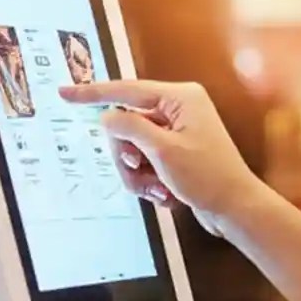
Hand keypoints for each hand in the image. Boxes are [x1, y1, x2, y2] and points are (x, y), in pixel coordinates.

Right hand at [60, 80, 264, 234]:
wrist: (235, 209)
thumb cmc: (208, 177)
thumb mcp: (162, 150)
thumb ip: (129, 127)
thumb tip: (107, 116)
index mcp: (180, 98)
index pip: (126, 91)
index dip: (93, 94)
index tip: (65, 93)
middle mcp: (179, 109)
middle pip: (126, 124)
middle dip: (126, 154)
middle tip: (138, 171)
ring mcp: (177, 131)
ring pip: (133, 148)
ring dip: (138, 174)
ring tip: (157, 189)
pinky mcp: (176, 153)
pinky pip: (145, 162)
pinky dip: (149, 180)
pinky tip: (166, 193)